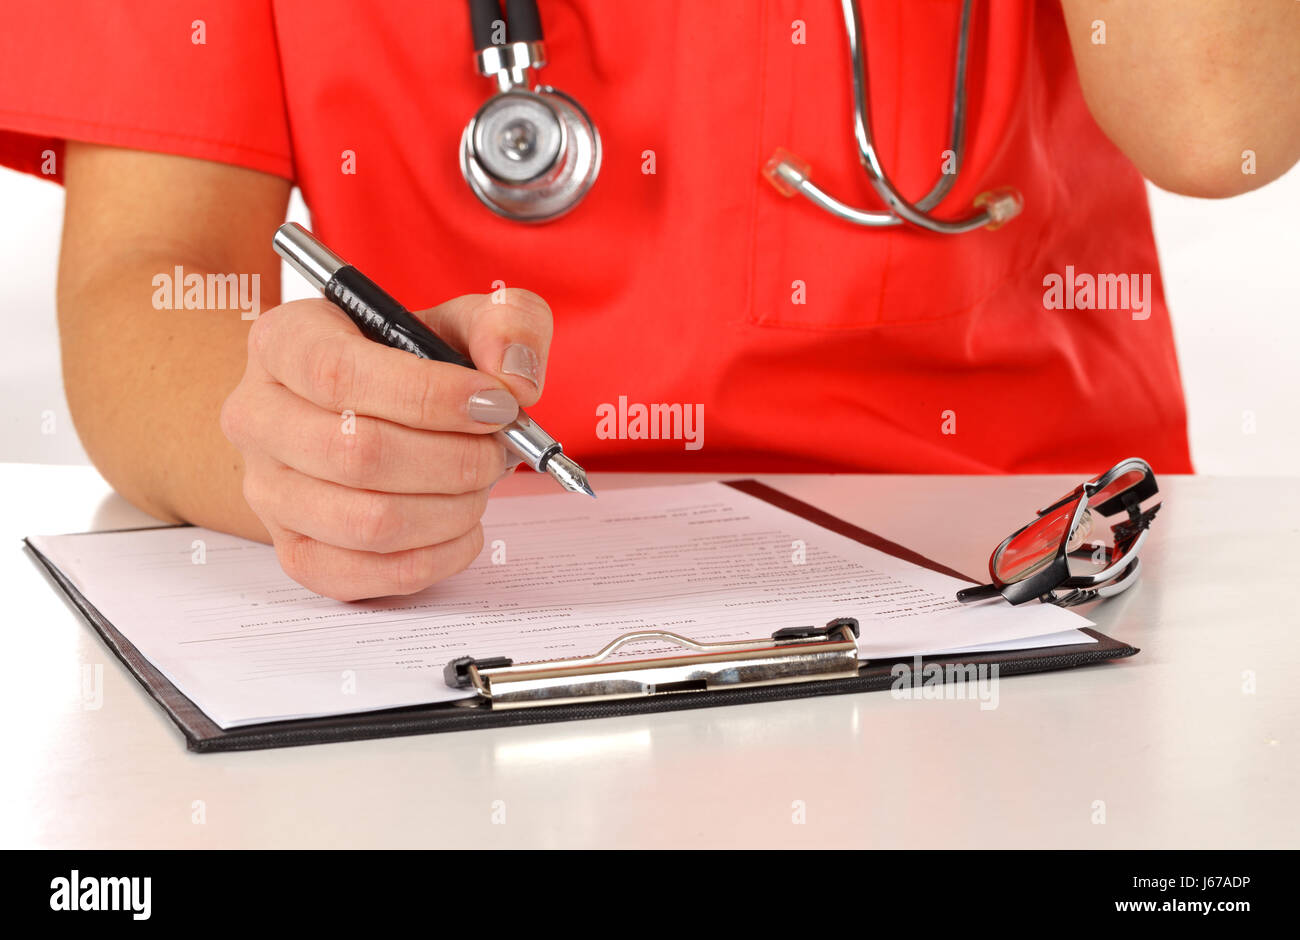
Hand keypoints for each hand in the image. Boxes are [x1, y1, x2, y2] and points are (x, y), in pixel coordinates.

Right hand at [220, 289, 551, 599]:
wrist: (367, 413)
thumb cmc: (409, 364)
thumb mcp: (461, 320)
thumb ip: (505, 324)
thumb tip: (515, 377)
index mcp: (285, 341)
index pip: (338, 373)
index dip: (429, 396)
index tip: (497, 405)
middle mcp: (259, 417)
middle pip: (357, 455)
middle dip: (455, 460)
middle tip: (497, 451)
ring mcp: (269, 491)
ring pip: (366, 523)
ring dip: (451, 510)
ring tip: (479, 485)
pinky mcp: (295, 551)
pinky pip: (364, 576)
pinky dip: (435, 559)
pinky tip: (462, 526)